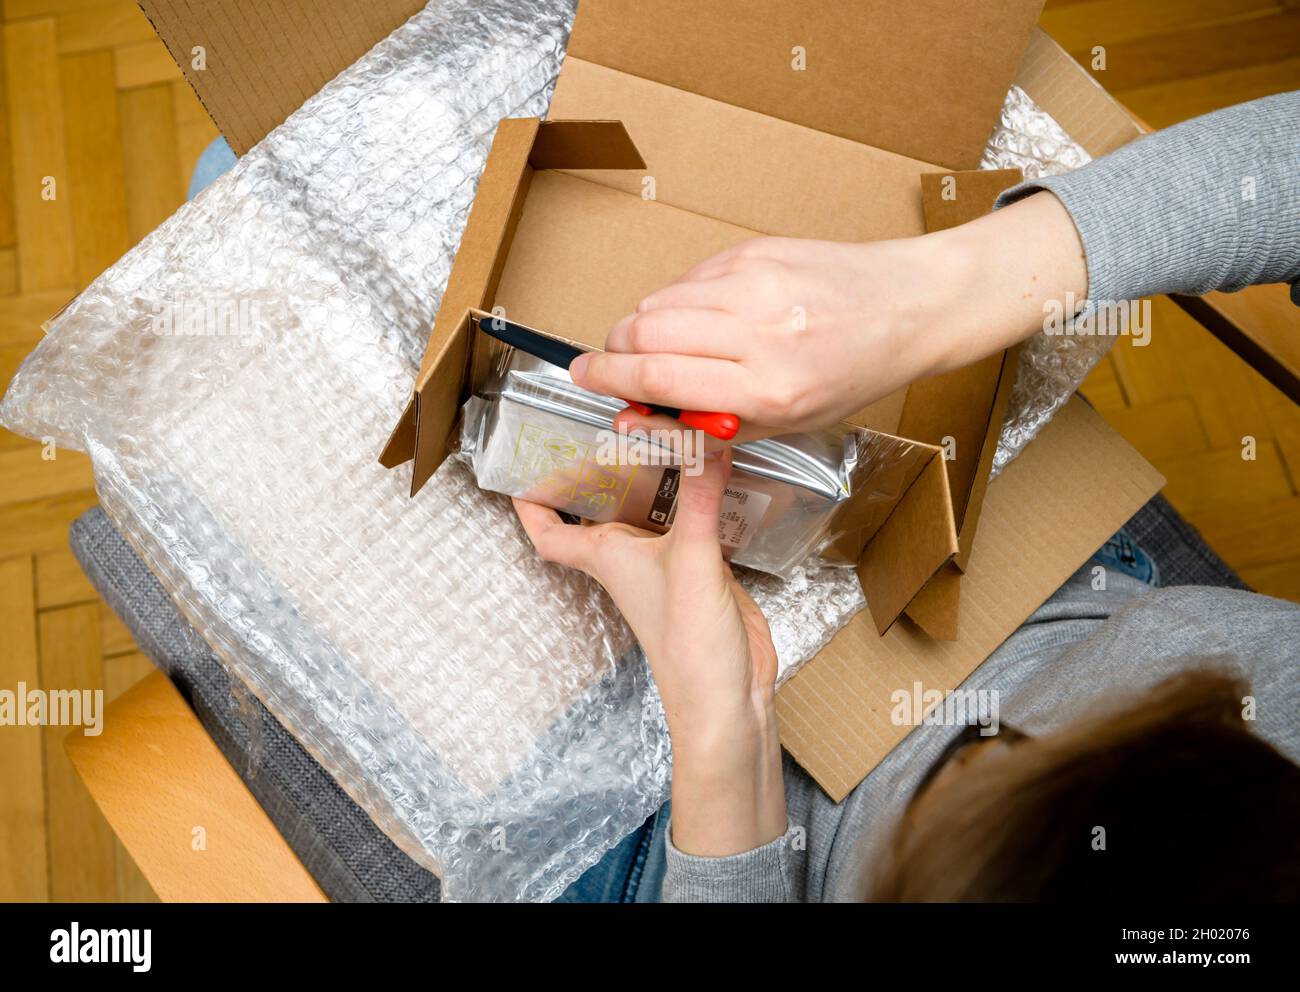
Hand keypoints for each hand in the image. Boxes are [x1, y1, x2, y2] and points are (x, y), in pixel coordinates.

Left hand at [512, 452, 787, 855]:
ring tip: (661, 438)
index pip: (549, 529)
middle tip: (603, 429)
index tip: (524, 463)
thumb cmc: (689, 650)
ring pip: (646, 514)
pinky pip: (689, 524)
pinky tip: (713, 479)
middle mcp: (630, 558)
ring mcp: (665, 565)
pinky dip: (695, 499)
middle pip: (598, 511)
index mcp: (607, 556)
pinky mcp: (701, 571)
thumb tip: (706, 445)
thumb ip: (699, 499)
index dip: (530, 499)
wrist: (724, 699)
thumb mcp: (692, 562)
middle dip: (596, 473)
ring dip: (650, 482)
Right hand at [569, 192, 1087, 437]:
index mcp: (770, 387)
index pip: (658, 378)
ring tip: (661, 348)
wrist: (909, 307)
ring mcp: (755, 282)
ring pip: (658, 301)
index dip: (608, 380)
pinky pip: (687, 279)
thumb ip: (708, 422)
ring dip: (643, 328)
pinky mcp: (754, 250)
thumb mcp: (788, 422)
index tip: (584, 380)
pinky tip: (702, 320)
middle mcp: (759, 331)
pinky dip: (679, 303)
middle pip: (644, 330)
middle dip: (614, 351)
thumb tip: (637, 417)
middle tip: (610, 366)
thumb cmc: (854, 373)